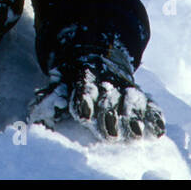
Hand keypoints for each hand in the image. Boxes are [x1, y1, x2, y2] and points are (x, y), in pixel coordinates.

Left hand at [26, 41, 164, 141]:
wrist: (96, 54)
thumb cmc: (73, 81)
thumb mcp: (59, 85)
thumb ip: (48, 99)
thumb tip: (33, 116)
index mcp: (84, 76)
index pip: (84, 87)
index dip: (84, 100)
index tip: (85, 115)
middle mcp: (106, 81)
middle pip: (108, 97)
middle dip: (109, 115)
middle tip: (110, 134)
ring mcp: (125, 87)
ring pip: (130, 100)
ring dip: (133, 117)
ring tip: (135, 133)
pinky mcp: (140, 95)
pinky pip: (150, 105)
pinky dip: (154, 117)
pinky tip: (157, 131)